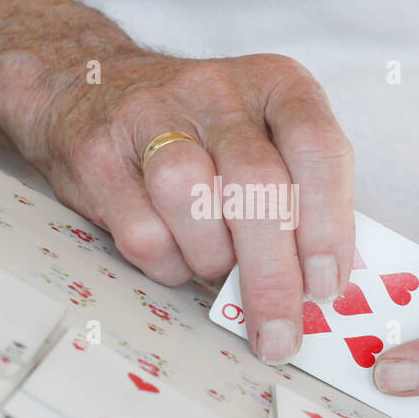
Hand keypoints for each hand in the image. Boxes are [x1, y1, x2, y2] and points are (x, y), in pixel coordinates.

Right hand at [0, 49, 355, 363]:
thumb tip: (322, 287)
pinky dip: (166, 264)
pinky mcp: (99, 152)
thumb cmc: (201, 133)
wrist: (91, 88)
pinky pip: (141, 229)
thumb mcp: (265, 140)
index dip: (327, 226)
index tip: (326, 287)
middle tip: (279, 332)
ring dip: (212, 259)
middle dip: (273, 275)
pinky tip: (175, 257)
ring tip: (216, 269)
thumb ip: (300, 198)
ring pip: (193, 201)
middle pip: (256, 186)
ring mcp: (152, 114)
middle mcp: (218, 91)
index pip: (318, 150)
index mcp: (277, 85)